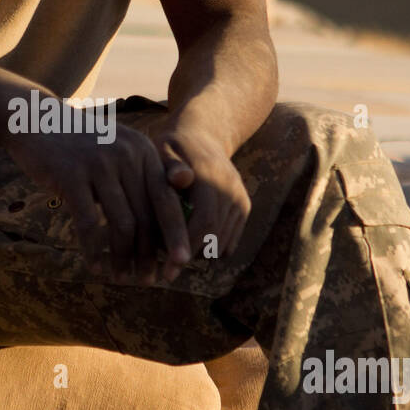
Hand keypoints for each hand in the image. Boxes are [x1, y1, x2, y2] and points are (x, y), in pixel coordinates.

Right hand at [4, 121, 191, 285]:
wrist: (37, 120)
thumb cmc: (81, 146)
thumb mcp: (117, 152)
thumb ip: (140, 182)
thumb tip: (161, 233)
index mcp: (143, 151)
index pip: (167, 199)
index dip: (175, 234)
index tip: (181, 263)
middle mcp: (127, 154)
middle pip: (147, 216)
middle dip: (150, 254)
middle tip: (149, 279)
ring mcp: (99, 163)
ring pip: (121, 224)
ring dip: (123, 257)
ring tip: (121, 277)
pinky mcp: (71, 174)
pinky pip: (88, 223)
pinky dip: (93, 250)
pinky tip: (95, 267)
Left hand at [144, 106, 250, 268]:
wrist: (203, 135)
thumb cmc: (172, 147)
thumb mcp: (164, 150)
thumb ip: (170, 166)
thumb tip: (182, 178)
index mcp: (211, 176)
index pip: (204, 222)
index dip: (186, 247)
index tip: (166, 268)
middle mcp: (231, 188)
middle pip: (215, 237)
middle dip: (190, 258)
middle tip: (166, 273)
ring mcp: (240, 198)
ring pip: (224, 241)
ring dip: (200, 255)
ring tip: (174, 257)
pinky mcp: (244, 206)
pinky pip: (231, 239)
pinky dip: (212, 248)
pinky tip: (191, 247)